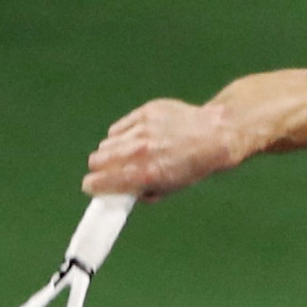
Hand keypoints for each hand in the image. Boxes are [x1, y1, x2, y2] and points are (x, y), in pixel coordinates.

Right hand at [83, 98, 235, 198]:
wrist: (214, 136)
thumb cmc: (192, 166)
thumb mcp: (169, 187)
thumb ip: (142, 191)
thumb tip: (120, 193)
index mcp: (146, 174)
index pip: (101, 180)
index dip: (93, 185)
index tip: (91, 186)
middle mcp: (141, 151)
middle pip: (98, 159)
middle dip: (100, 167)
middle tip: (107, 171)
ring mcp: (142, 129)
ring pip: (107, 143)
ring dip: (112, 151)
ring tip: (128, 154)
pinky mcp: (145, 112)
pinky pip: (119, 128)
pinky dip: (122, 135)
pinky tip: (135, 139)